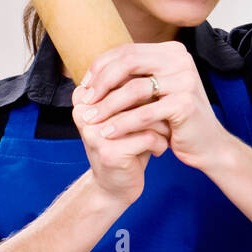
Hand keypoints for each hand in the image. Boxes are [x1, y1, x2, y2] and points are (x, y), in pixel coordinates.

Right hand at [72, 84, 168, 202]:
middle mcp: (85, 113)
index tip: (156, 104)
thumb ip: (134, 89)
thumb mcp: (127, 112)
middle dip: (157, 107)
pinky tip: (159, 150)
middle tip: (168, 118)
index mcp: (84, 98)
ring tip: (164, 134)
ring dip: (162, 126)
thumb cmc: (126, 142)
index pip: (123, 78)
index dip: (147, 89)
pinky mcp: (109, 151)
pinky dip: (161, 143)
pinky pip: (149, 137)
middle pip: (135, 95)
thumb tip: (160, 66)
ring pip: (145, 115)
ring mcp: (94, 133)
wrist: (116, 185)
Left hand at [74, 40, 233, 175]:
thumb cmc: (175, 118)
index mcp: (171, 52)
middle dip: (101, 83)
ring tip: (91, 119)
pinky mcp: (185, 104)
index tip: (85, 86)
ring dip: (107, 105)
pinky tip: (108, 133)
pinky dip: (122, 124)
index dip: (100, 67)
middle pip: (128, 63)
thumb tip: (91, 74)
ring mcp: (185, 80)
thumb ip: (133, 76)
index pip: (126, 51)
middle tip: (85, 101)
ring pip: (133, 89)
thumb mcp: (155, 90)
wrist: (207, 143)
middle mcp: (181, 60)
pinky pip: (144, 113)